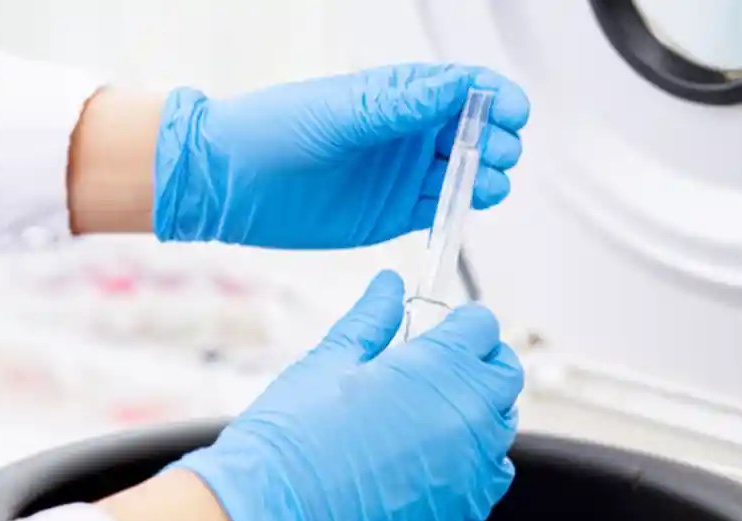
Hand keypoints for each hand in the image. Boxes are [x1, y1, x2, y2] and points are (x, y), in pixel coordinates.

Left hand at [153, 64, 528, 248]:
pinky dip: (458, 207)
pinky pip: (438, 208)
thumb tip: (454, 88)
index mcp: (395, 94)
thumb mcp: (341, 113)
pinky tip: (469, 205)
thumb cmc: (271, 131)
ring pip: (460, 171)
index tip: (512, 111)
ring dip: (482, 175)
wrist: (229, 183)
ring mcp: (401, 173)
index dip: (492, 97)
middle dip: (493, 140)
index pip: (461, 88)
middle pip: (470, 131)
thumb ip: (399, 107)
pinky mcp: (392, 211)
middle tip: (498, 152)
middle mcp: (404, 132)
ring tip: (488, 183)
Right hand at [172, 270, 522, 520]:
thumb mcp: (329, 360)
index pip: (482, 327)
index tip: (436, 332)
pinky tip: (427, 463)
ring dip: (475, 415)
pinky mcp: (460, 514)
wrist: (273, 514)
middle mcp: (469, 417)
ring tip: (423, 419)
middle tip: (434, 371)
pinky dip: (470, 465)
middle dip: (477, 364)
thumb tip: (388, 287)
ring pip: (500, 429)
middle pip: (503, 375)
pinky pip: (487, 480)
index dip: (458, 324)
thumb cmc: (292, 436)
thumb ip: (370, 320)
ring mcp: (470, 470)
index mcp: (439, 367)